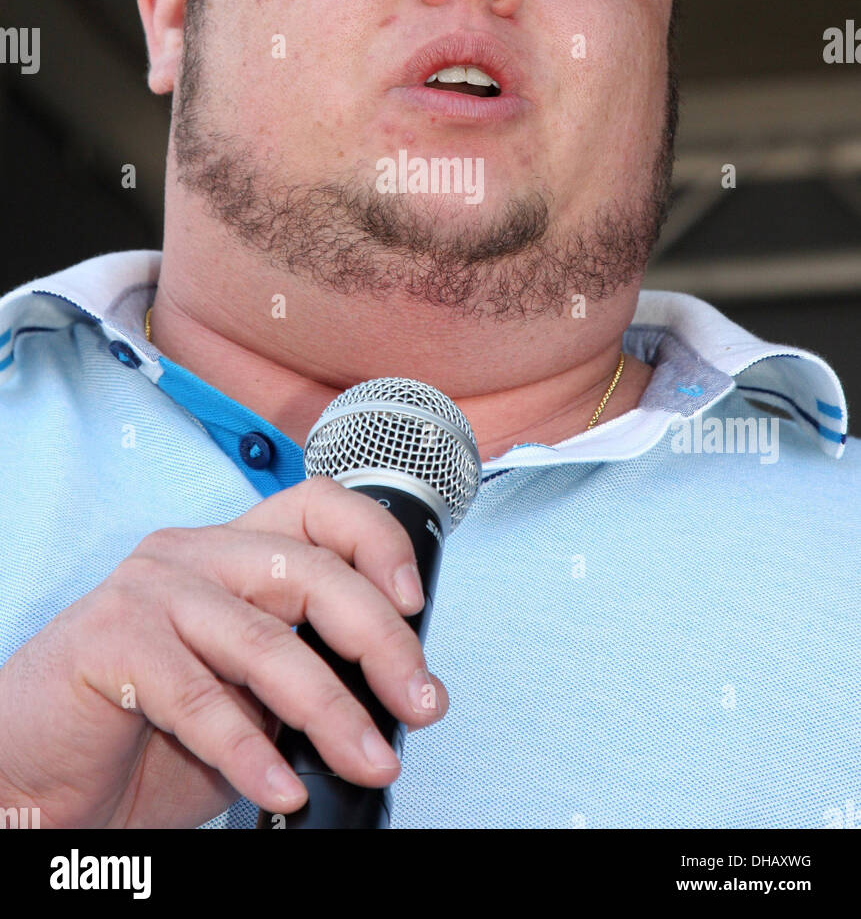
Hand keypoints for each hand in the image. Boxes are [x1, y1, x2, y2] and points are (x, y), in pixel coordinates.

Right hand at [0, 477, 446, 827]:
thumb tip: (398, 694)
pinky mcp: (113, 641)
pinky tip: (281, 789)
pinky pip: (200, 699)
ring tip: (369, 760)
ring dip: (330, 711)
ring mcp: (151, 591)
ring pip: (265, 642)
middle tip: (418, 703)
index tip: (414, 603)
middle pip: (311, 571)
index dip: (376, 542)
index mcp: (231, 551)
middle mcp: (195, 554)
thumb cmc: (144, 731)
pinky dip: (252, 752)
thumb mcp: (246, 695)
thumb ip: (305, 676)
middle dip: (380, 641)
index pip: (318, 507)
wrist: (37, 771)